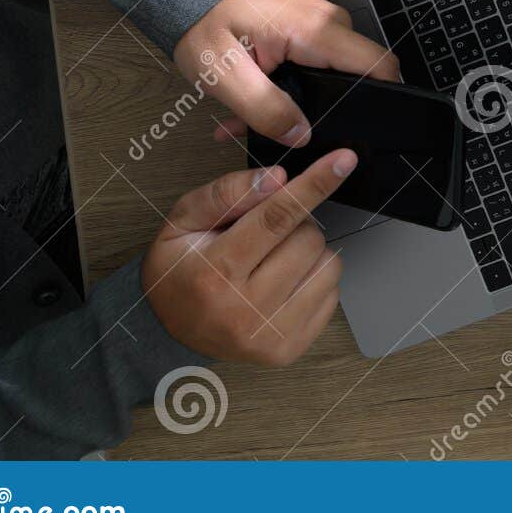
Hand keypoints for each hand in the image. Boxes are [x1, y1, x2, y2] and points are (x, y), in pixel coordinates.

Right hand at [142, 151, 355, 363]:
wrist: (167, 329)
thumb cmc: (179, 268)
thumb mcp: (185, 220)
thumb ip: (229, 193)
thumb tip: (279, 178)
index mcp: (215, 272)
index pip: (275, 218)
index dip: (314, 185)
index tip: (343, 162)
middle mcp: (244, 310)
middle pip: (309, 239)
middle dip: (296, 225)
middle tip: (266, 236)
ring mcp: (270, 336)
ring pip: (329, 266)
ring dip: (309, 254)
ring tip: (273, 261)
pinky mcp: (289, 350)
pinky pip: (332, 296)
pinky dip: (314, 281)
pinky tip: (282, 285)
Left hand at [174, 0, 399, 147]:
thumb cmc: (202, 19)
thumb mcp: (224, 74)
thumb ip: (264, 110)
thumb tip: (300, 136)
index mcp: (315, 30)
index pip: (380, 66)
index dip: (379, 102)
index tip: (356, 129)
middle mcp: (328, 22)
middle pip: (360, 76)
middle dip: (328, 111)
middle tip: (283, 132)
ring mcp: (322, 24)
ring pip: (336, 74)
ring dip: (303, 103)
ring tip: (255, 120)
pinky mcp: (310, 29)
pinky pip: (318, 65)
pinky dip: (293, 88)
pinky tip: (257, 102)